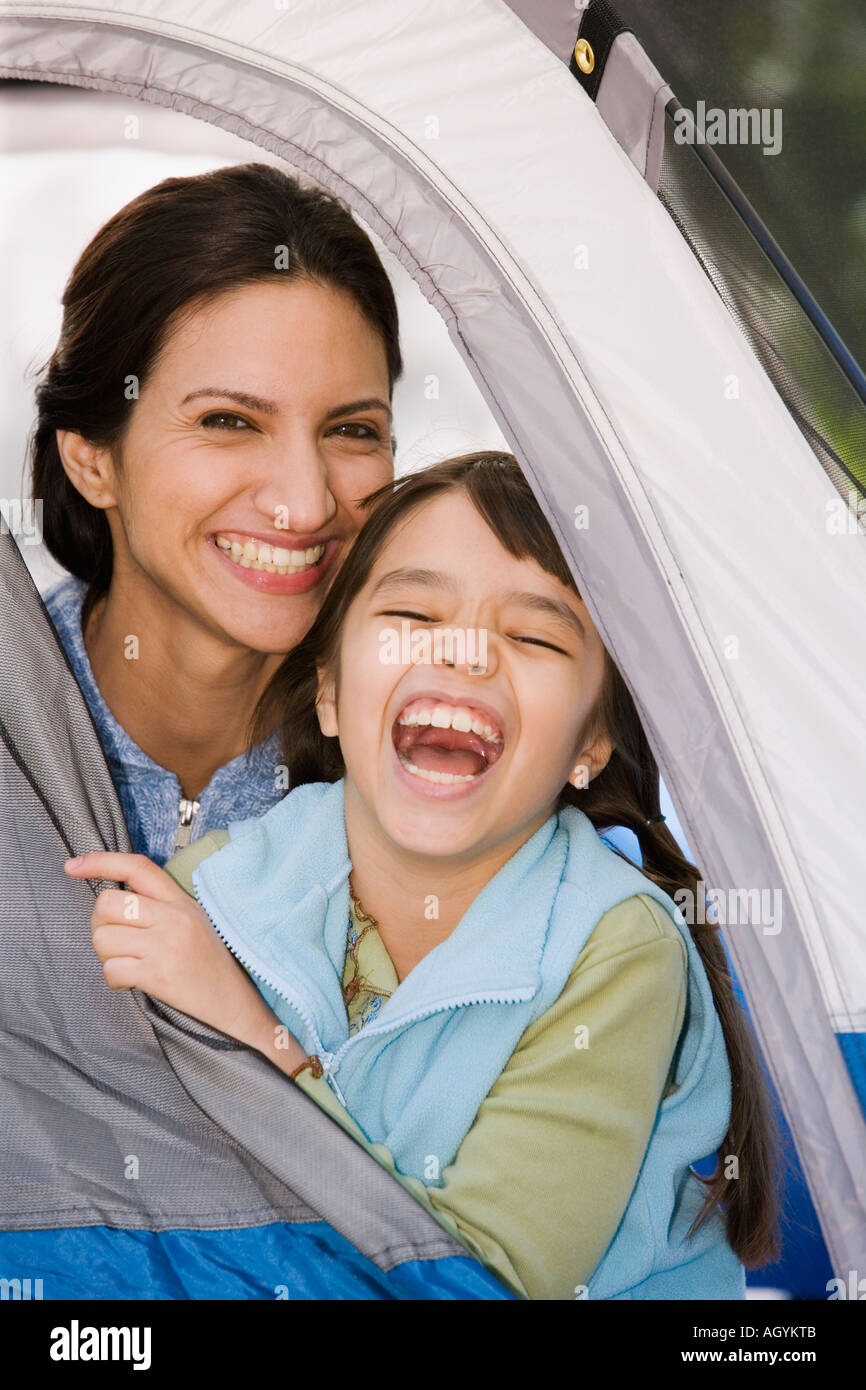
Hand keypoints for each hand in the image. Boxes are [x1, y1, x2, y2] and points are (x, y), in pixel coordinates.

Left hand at [63, 851, 306, 1072]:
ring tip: (128, 963)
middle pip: (107, 904)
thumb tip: (115, 899)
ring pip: (103, 939)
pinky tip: (130, 982)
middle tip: (117, 941)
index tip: (73, 866)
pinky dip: (114, 979)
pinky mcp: (157, 975)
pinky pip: (111, 969)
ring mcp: (164, 946)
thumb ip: (160, 905)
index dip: (100, 861)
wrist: (236, 1002)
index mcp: (180, 900)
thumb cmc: (211, 962)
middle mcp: (172, 917)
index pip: (137, 867)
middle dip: (100, 924)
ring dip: (107, 955)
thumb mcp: (194, 919)